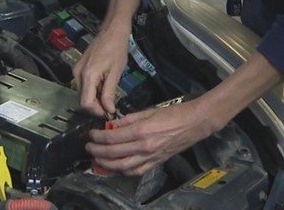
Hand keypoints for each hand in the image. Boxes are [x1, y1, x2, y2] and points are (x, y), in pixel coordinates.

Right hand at [72, 21, 130, 115]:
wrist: (112, 30)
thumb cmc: (116, 48)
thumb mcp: (116, 73)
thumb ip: (109, 93)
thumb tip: (108, 109)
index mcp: (88, 75)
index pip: (86, 103)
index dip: (96, 111)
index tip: (107, 112)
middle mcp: (78, 73)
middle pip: (82, 99)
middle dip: (95, 106)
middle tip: (109, 107)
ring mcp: (77, 69)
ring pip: (82, 93)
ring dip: (94, 98)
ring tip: (108, 97)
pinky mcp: (78, 67)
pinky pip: (83, 85)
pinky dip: (92, 90)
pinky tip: (102, 87)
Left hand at [86, 100, 219, 175]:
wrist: (195, 123)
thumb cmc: (174, 113)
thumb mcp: (150, 111)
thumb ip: (129, 118)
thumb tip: (113, 124)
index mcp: (141, 130)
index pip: (113, 137)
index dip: (98, 136)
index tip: (91, 134)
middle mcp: (144, 146)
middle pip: (114, 153)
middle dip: (98, 151)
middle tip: (89, 147)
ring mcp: (150, 157)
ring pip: (123, 166)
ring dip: (107, 164)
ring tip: (97, 159)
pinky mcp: (156, 163)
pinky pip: (136, 171)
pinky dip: (123, 171)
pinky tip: (116, 167)